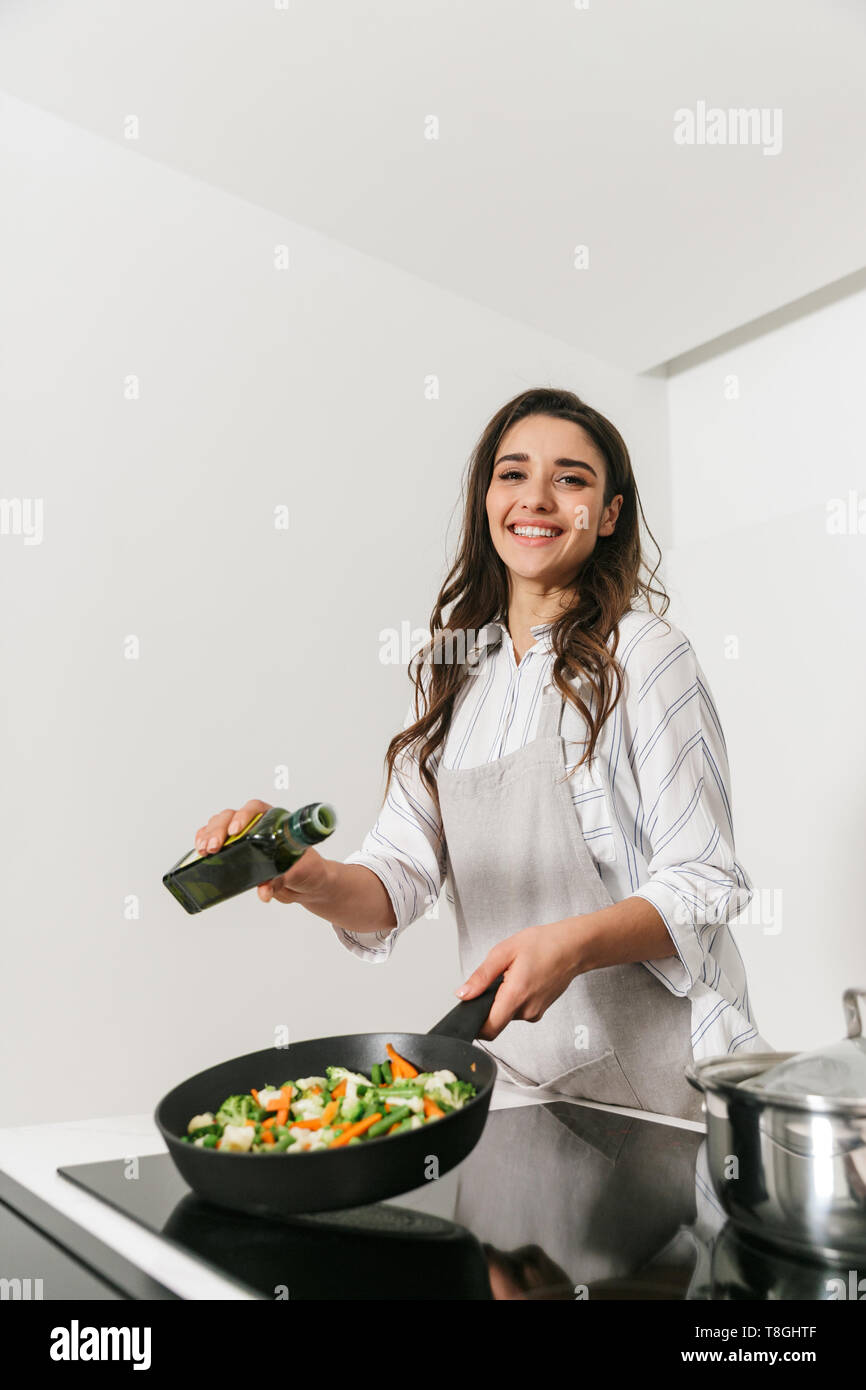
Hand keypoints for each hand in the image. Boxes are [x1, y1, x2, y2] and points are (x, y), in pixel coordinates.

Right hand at [193, 799, 332, 908]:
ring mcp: (245, 838)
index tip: (236, 830)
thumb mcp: (298, 873)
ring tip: (204, 851)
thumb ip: (280, 879)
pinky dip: (205, 842)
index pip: (256, 809)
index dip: (243, 815)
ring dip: (208, 835)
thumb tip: (264, 891)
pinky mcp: (237, 852)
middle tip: (213, 847)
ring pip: (220, 825)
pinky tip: (199, 852)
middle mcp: (258, 825)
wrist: (309, 883)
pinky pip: (216, 840)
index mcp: (276, 822)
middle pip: (231, 816)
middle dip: (219, 830)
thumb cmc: (309, 869)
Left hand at [455, 919, 586, 1040]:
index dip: (474, 1023)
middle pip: (496, 1020)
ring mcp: (535, 1013)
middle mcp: (527, 1010)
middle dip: (489, 1002)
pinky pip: (518, 1010)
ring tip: (513, 975)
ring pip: (507, 1014)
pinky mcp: (539, 1011)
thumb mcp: (504, 952)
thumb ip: (481, 976)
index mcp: (516, 996)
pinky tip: (523, 979)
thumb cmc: (543, 944)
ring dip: (503, 998)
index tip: (469, 1010)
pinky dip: (514, 998)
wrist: (572, 947)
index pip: (489, 1029)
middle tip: (498, 978)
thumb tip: (463, 994)